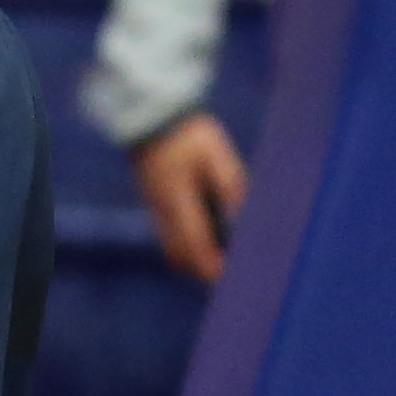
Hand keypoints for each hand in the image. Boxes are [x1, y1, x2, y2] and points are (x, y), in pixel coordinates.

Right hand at [132, 111, 247, 283]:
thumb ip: (231, 187)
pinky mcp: (153, 201)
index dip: (212, 266)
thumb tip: (243, 218)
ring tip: (223, 259)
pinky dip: (186, 244)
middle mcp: (162, 208)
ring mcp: (154, 206)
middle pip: (178, 255)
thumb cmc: (191, 135)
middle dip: (202, 268)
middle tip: (231, 272)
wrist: (152, 117)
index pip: (194, 244)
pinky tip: (208, 238)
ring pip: (171, 247)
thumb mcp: (218, 156)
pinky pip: (167, 234)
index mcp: (177, 197)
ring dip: (193, 258)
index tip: (232, 278)